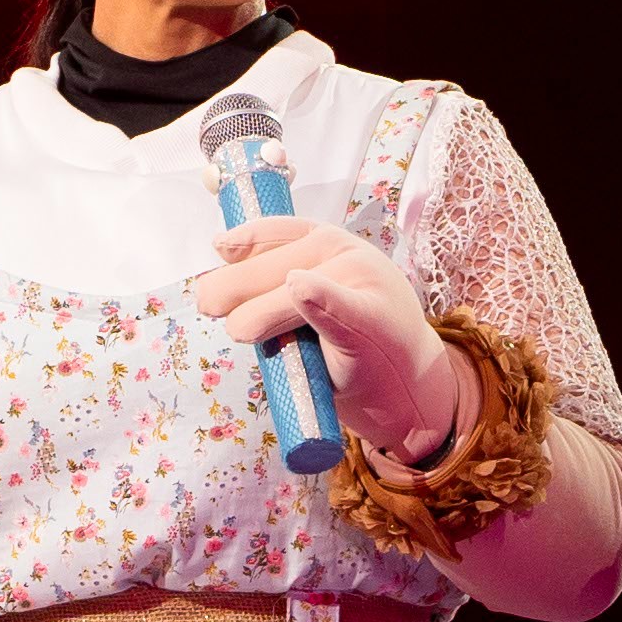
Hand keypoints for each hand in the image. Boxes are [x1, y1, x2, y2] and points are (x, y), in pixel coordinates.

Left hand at [191, 217, 464, 459]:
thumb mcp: (317, 303)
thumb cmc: (357, 348)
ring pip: (294, 293)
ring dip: (262, 313)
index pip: (281, 232)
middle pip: (279, 265)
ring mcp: (366, 286)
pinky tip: (302, 288)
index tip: (219, 249)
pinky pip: (341, 311)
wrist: (413, 389)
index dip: (246, 239)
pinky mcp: (375, 325)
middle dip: (237, 286)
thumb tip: (218, 271)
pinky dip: (322, 300)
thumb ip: (277, 285)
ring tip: (242, 330)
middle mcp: (351, 255)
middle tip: (209, 305)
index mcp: (333, 245)